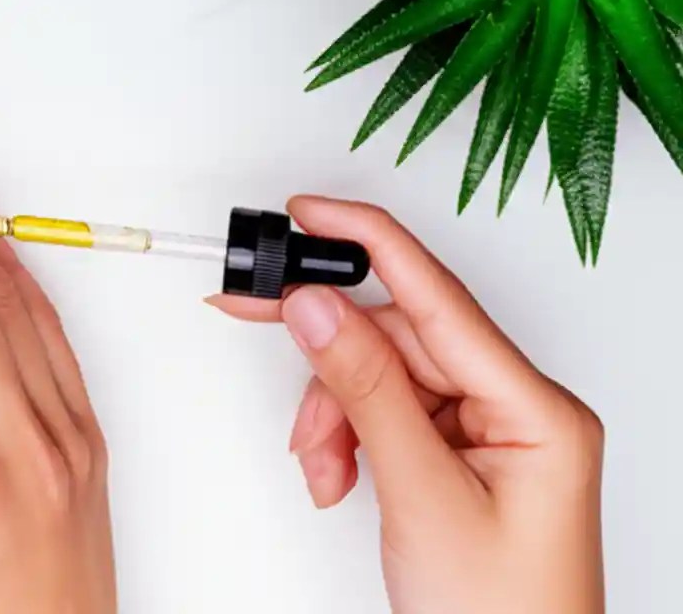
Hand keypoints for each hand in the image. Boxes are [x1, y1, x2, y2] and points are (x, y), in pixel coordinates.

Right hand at [209, 197, 604, 613]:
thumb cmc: (499, 613)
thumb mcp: (422, 497)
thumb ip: (367, 393)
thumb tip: (318, 309)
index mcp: (535, 408)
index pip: (438, 297)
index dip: (369, 241)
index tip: (309, 210)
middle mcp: (514, 407)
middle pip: (397, 337)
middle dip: (328, 363)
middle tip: (249, 308)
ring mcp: (483, 430)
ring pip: (378, 377)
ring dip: (331, 414)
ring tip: (322, 468)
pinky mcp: (454, 452)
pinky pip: (382, 413)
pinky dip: (344, 437)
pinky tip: (337, 474)